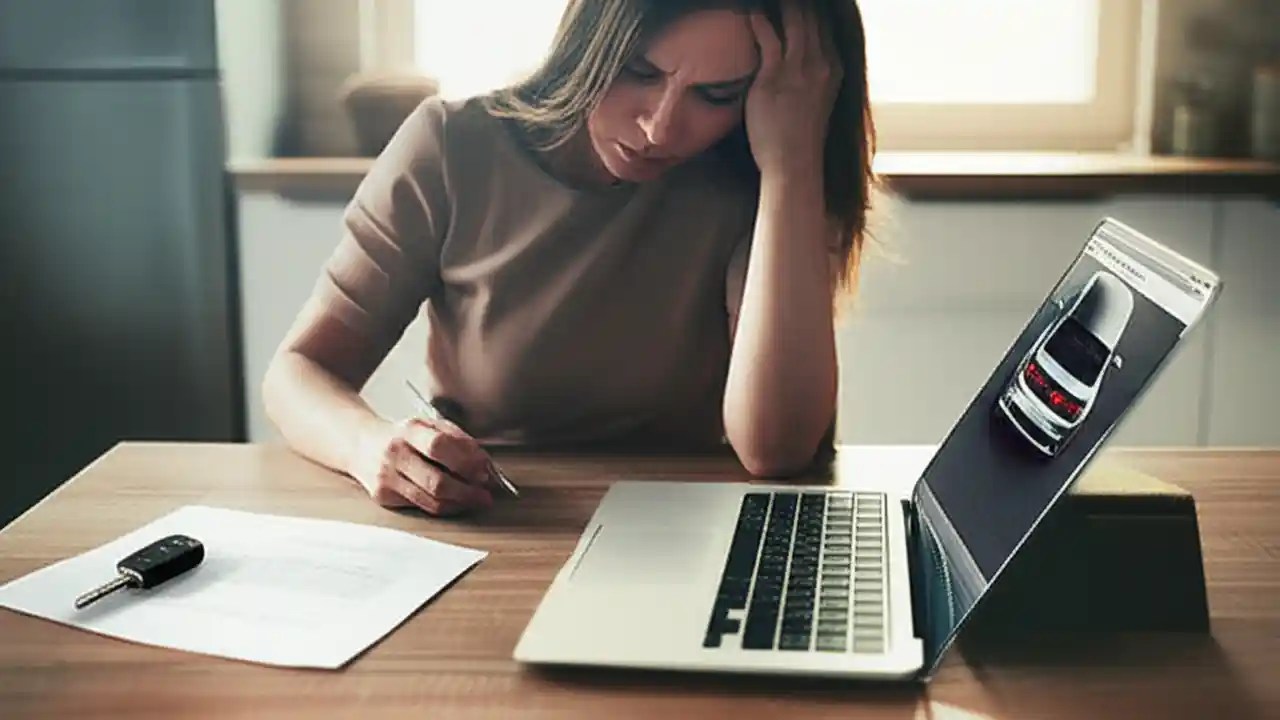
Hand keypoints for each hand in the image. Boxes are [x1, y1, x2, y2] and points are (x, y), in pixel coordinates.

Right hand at [350, 416, 496, 515]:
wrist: (360, 444)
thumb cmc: (402, 435)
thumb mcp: (430, 425)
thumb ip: (458, 439)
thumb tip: (483, 463)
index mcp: (409, 430)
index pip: (439, 447)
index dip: (466, 462)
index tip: (485, 471)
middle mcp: (394, 454)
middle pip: (436, 481)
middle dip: (468, 491)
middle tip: (486, 494)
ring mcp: (386, 477)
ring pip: (431, 500)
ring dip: (460, 503)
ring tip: (475, 499)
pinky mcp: (383, 496)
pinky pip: (422, 506)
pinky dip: (444, 506)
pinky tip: (456, 501)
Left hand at [746, 1, 841, 175]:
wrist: (794, 165)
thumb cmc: (800, 138)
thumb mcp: (817, 100)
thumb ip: (814, 77)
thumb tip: (800, 63)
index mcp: (834, 68)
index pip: (825, 26)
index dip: (815, 10)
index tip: (805, 3)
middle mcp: (820, 64)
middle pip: (812, 17)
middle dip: (800, 3)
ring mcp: (798, 70)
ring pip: (795, 19)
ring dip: (784, 4)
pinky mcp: (774, 77)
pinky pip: (768, 37)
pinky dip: (759, 19)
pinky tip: (752, 10)